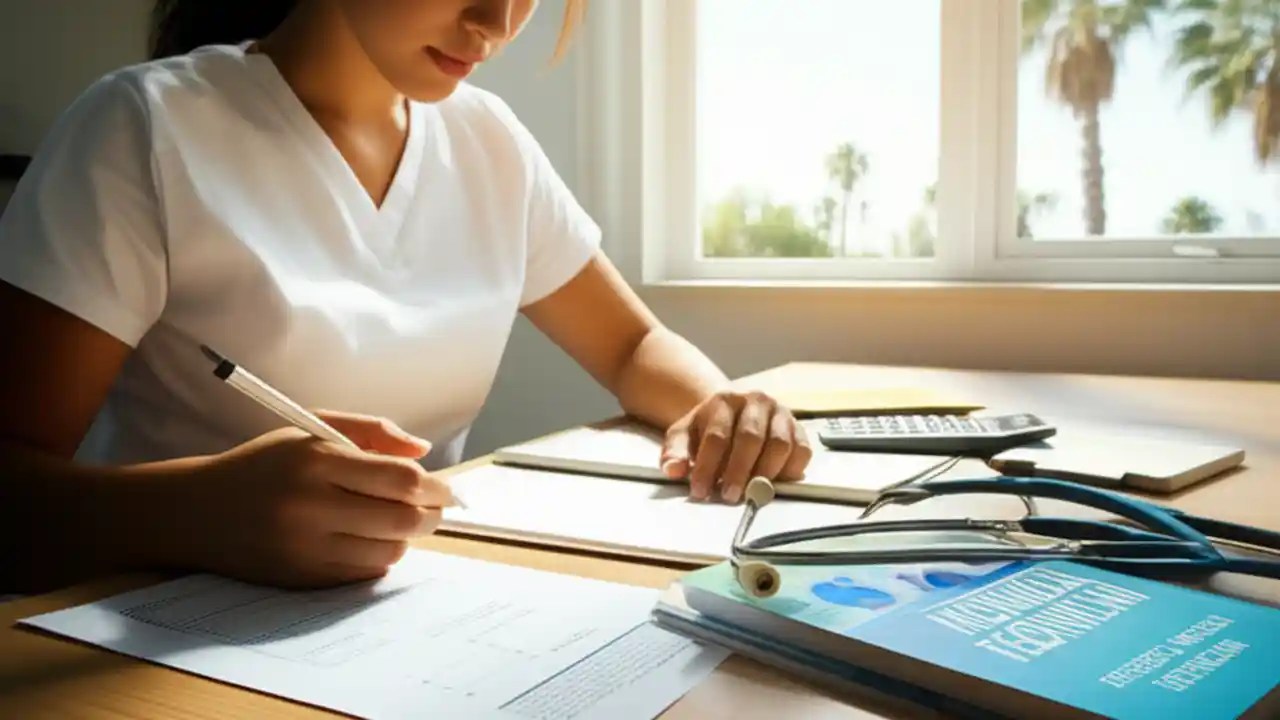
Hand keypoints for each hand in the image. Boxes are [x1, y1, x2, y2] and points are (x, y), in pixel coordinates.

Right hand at [176, 411, 452, 587]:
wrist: (197, 511)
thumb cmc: (265, 464)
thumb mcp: (312, 429)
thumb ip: (373, 432)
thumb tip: (423, 452)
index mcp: (316, 460)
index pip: (400, 478)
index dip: (433, 485)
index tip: (441, 487)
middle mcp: (311, 505)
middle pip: (403, 519)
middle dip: (430, 515)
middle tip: (432, 509)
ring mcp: (306, 547)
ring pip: (389, 551)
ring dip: (405, 538)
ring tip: (397, 523)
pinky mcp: (302, 578)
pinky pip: (364, 574)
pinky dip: (379, 558)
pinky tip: (369, 540)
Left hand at [660, 391, 811, 502]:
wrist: (733, 412)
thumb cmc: (708, 427)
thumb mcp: (685, 435)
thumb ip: (675, 452)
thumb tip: (673, 470)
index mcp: (724, 401)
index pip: (717, 435)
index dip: (708, 466)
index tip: (701, 490)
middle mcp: (755, 402)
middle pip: (750, 437)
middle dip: (738, 471)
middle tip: (728, 495)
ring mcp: (780, 413)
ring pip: (779, 444)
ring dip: (765, 472)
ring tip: (751, 492)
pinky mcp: (798, 428)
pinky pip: (801, 450)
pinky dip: (791, 469)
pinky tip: (775, 483)